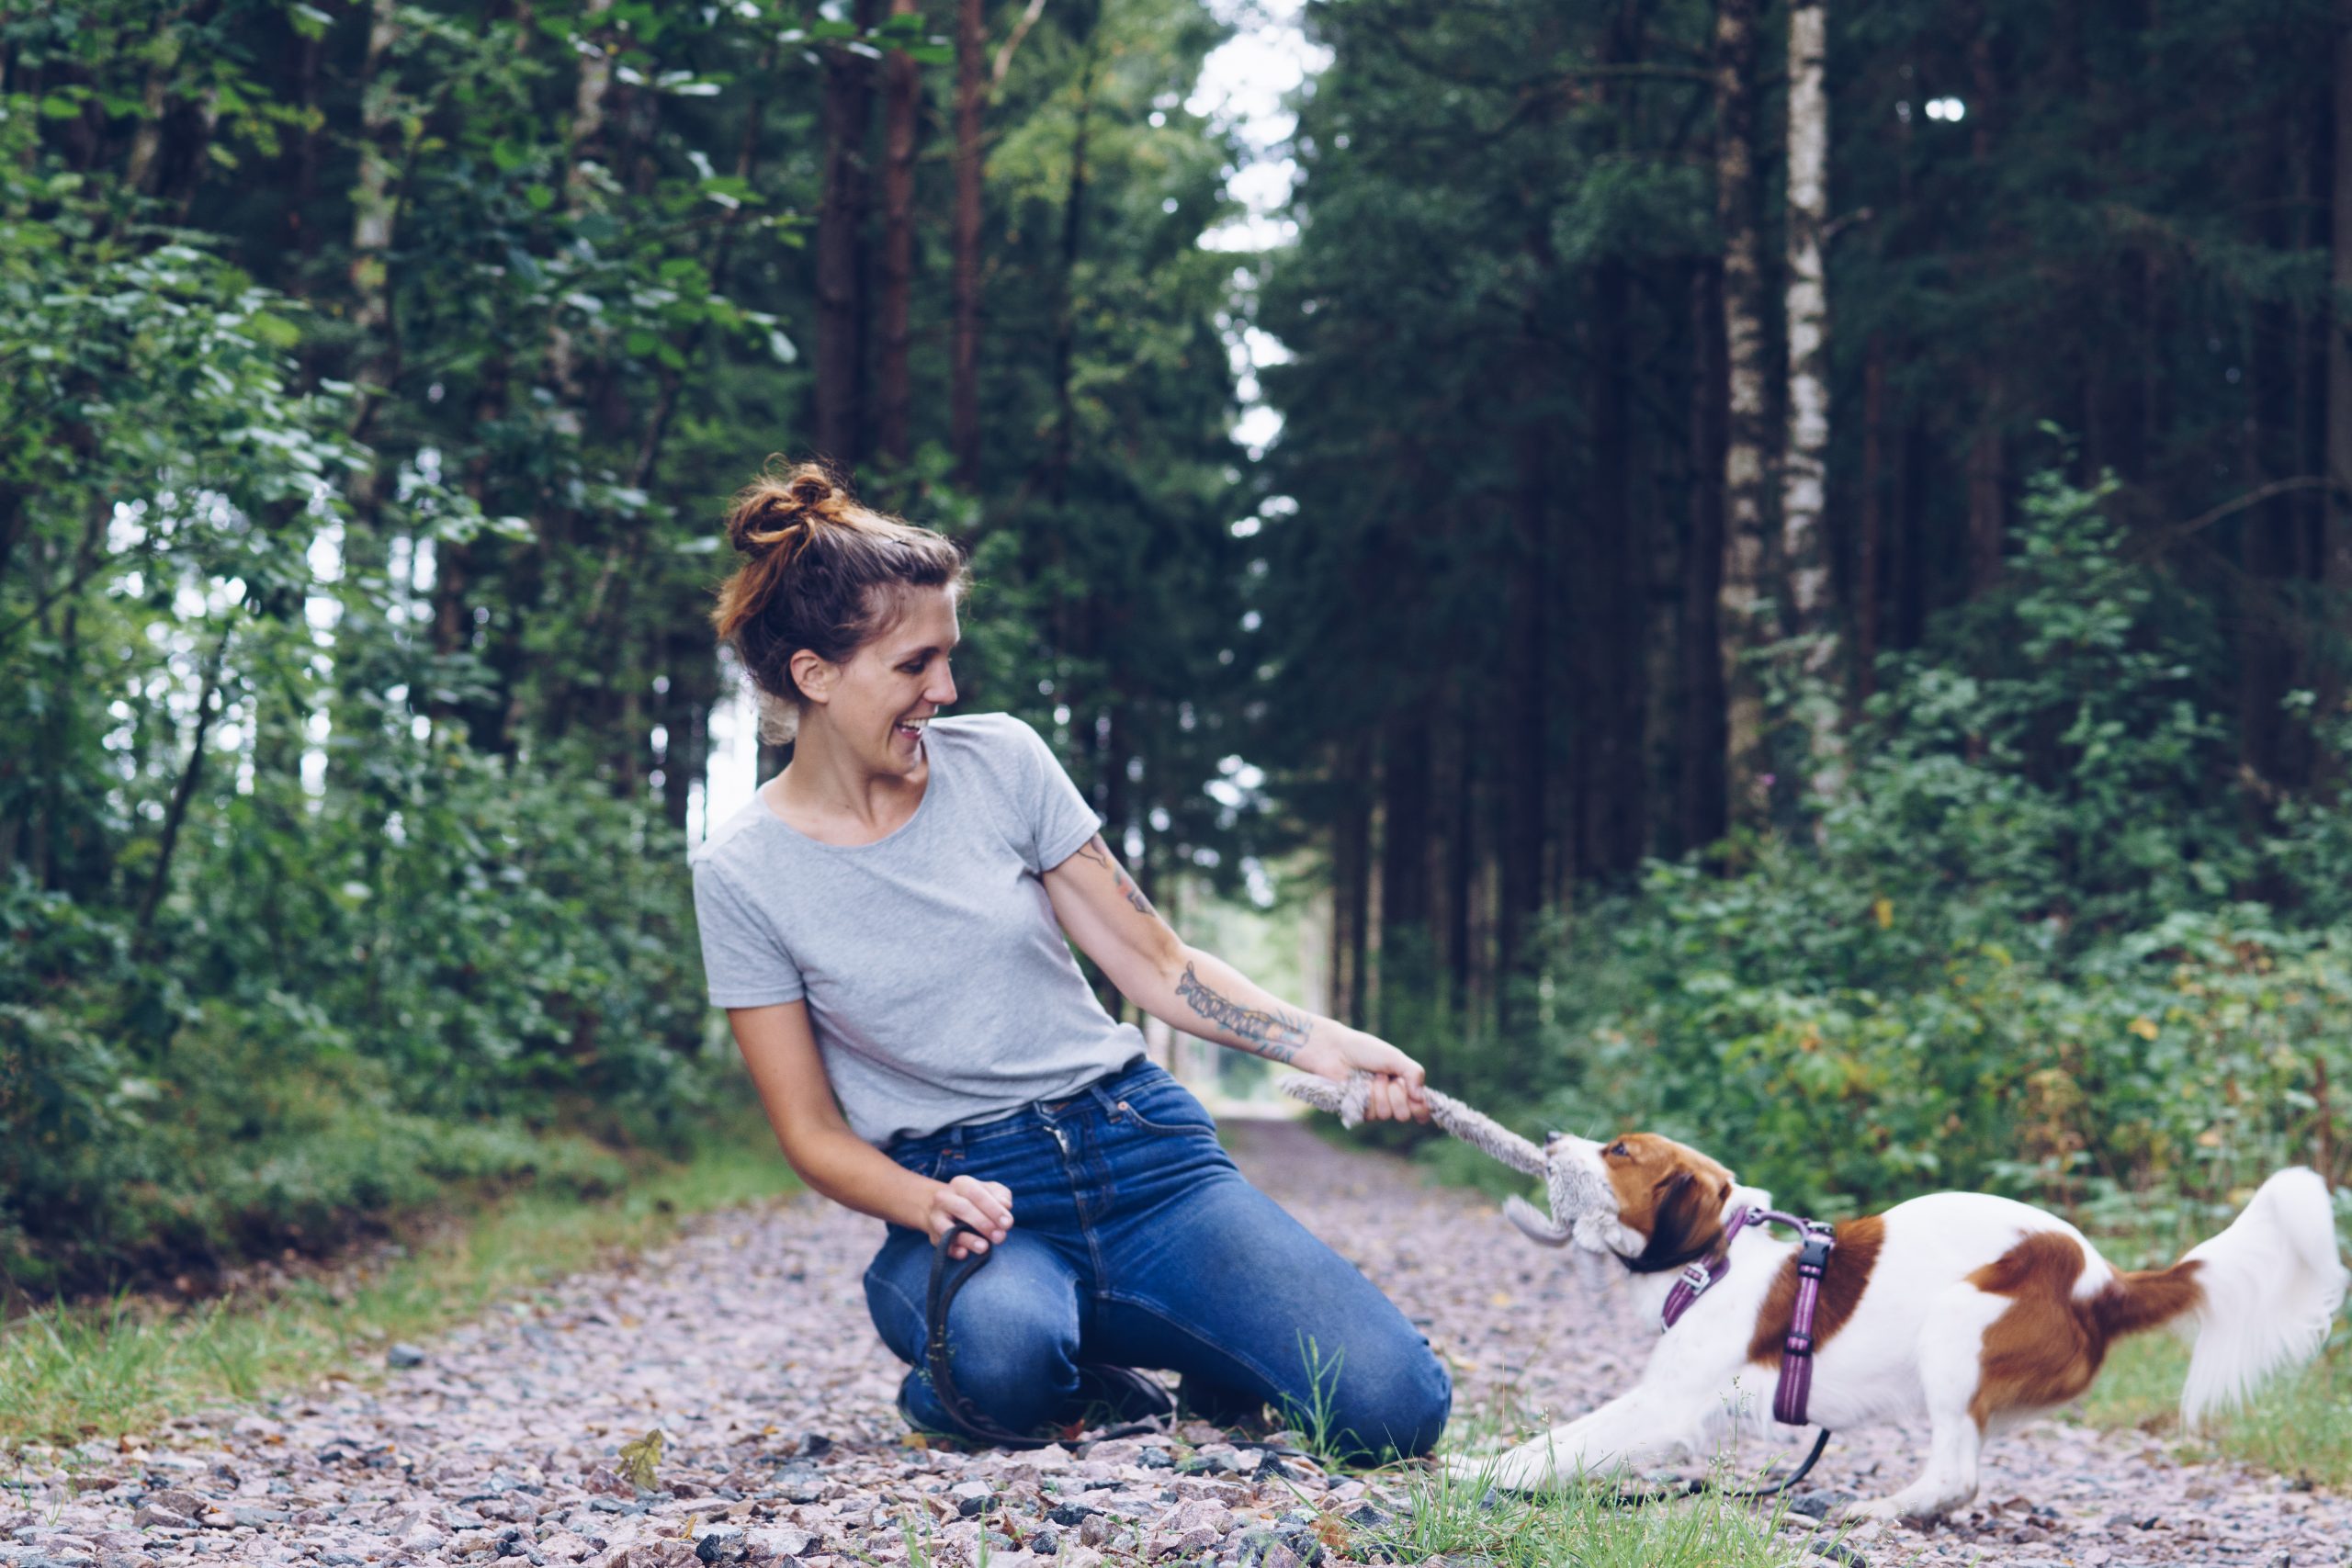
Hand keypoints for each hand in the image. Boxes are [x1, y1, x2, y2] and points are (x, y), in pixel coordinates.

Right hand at [926, 1174, 1014, 1257]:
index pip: (977, 1194)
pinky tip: (964, 1253)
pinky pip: (942, 1244)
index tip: (1008, 1223)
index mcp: (961, 1183)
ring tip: (984, 1247)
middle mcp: (944, 1197)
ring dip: (967, 1239)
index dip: (994, 1209)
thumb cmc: (975, 1200)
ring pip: (948, 1228)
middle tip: (1000, 1237)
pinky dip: (952, 1250)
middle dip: (984, 1223)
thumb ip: (1001, 1196)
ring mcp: (936, 1217)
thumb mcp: (990, 1192)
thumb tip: (1005, 1205)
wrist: (945, 1209)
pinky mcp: (934, 1236)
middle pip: (963, 1208)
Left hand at [1297, 1028, 1429, 1123]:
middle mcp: (1391, 1099)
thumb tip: (1421, 1098)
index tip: (1417, 1102)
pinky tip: (1359, 1085)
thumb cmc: (1365, 1050)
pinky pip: (1369, 1114)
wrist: (1335, 1051)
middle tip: (1388, 1078)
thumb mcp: (1395, 1057)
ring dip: (1379, 1093)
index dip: (1421, 1109)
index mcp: (1403, 1085)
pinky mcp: (1358, 1110)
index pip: (1420, 1108)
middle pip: (1404, 1114)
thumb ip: (1414, 1074)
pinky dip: (1366, 1097)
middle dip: (1397, 1096)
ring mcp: (1374, 1105)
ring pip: (1385, 1114)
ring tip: (1371, 1077)